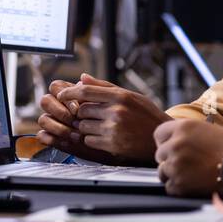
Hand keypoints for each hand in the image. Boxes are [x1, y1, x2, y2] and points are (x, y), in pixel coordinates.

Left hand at [35, 73, 168, 165]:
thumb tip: (82, 77)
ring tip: (101, 127)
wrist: (161, 137)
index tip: (61, 95)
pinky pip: (89, 140)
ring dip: (86, 127)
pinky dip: (92, 139)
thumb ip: (105, 87)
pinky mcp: (112, 144)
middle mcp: (116, 111)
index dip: (69, 92)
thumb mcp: (131, 96)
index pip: (86, 91)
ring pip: (84, 126)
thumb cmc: (146, 115)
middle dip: (83, 113)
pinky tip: (104, 137)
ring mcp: (114, 128)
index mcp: (121, 96)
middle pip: (83, 109)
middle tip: (93, 116)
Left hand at [153, 118, 222, 196]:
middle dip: (169, 159)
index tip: (173, 148)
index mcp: (184, 127)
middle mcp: (176, 144)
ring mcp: (175, 165)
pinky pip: (170, 187)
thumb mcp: (207, 130)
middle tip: (187, 164)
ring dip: (174, 174)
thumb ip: (187, 133)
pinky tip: (195, 184)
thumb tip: (171, 139)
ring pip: (162, 172)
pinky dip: (180, 188)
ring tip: (193, 174)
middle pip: (159, 154)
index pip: (158, 134)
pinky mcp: (178, 184)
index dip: (165, 142)